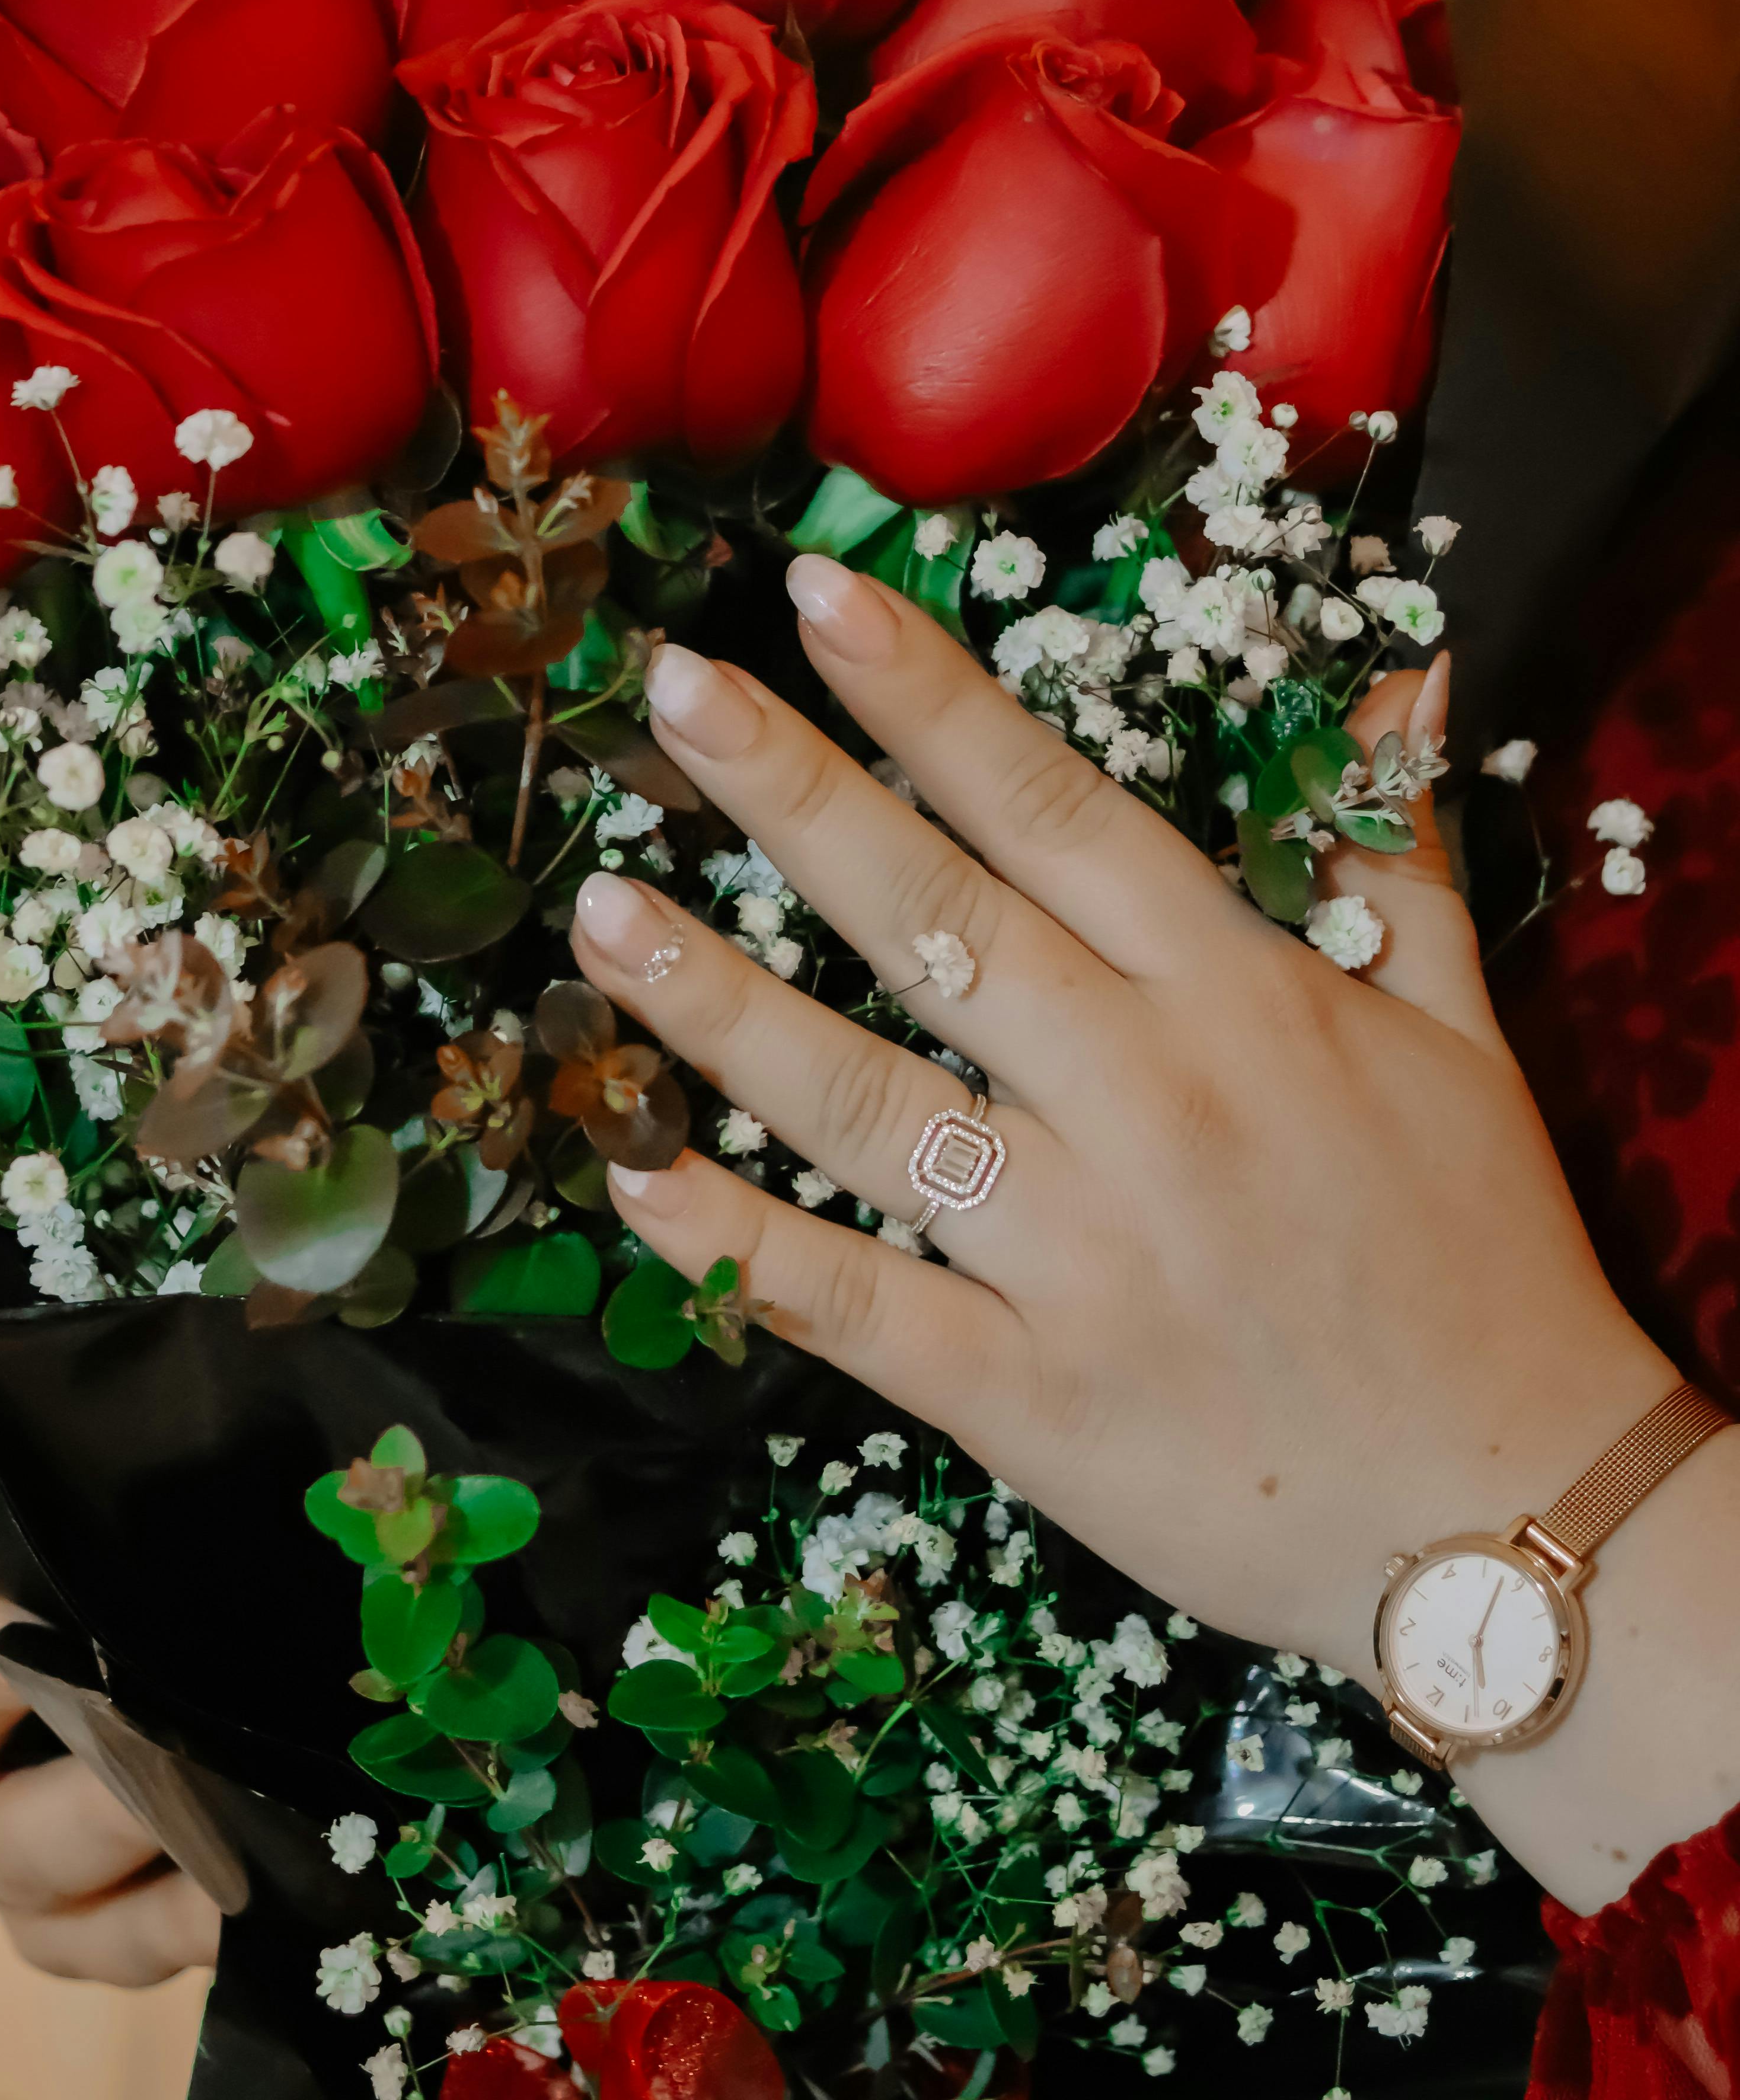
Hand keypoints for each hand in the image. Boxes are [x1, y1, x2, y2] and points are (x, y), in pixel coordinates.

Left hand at [572, 558, 1739, 1908]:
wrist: (1517, 1522)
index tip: (817, 593)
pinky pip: (852, 1304)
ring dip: (718, 1002)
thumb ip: (1392, 847)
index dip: (928, 697)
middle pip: (934, 919)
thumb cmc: (1481, 1259)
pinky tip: (626, 1176)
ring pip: (860, 1100)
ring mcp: (1071, 1254)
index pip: (1052, 809)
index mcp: (1238, 998)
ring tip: (599, 911)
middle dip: (793, 793)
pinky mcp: (1025, 1395)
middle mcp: (1140, 1102)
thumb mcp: (1462, 1033)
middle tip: (671, 688)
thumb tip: (1398, 674)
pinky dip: (735, 1243)